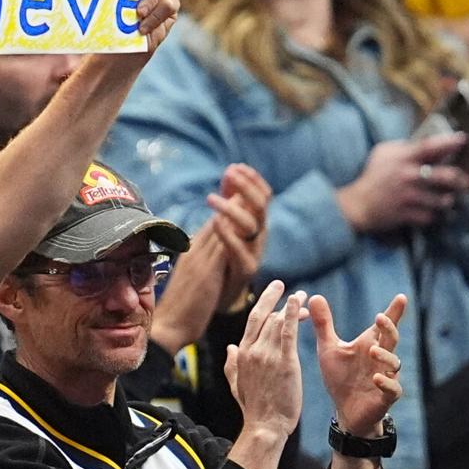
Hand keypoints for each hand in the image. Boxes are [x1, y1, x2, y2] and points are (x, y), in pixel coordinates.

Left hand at [205, 163, 270, 304]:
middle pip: (261, 207)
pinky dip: (227, 234)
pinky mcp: (245, 272)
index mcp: (253, 225)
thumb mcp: (221, 227)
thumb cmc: (215, 262)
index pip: (261, 196)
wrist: (206, 302)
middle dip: (247, 188)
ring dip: (232, 209)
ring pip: (251, 226)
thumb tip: (230, 172)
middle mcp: (257, 237)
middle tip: (230, 174)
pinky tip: (214, 221)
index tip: (236, 166)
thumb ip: (227, 202)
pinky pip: (239, 251)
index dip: (252, 180)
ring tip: (210, 199)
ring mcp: (253, 254)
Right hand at [224, 281, 306, 438]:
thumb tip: (230, 347)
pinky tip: (298, 301)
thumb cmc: (254, 408)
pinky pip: (288, 331)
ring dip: (291, 307)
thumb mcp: (236, 384)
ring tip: (302, 298)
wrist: (265, 425)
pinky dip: (292, 313)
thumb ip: (232, 364)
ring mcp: (268, 354)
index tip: (274, 295)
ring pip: (278, 322)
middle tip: (286, 287)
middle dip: (274, 298)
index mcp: (242, 354)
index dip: (264, 305)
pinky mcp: (284, 361)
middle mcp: (253, 350)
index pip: (252, 322)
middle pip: (264, 316)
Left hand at [308, 293, 404, 435]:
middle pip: (391, 339)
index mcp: (369, 344)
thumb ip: (323, 324)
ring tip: (373, 350)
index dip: (394, 312)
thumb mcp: (329, 348)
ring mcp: (386, 377)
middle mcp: (381, 359)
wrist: (344, 411)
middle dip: (389, 328)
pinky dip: (386, 383)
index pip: (384, 326)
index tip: (401, 297)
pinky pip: (392, 389)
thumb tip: (314, 296)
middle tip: (380, 317)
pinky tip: (376, 378)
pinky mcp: (385, 397)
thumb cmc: (340, 377)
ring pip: (394, 363)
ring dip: (385, 356)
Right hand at [336, 134, 468, 231]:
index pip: (429, 146)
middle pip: (445, 176)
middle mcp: (408, 176)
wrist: (358, 204)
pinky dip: (433, 215)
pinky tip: (431, 212)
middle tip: (465, 180)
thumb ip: (405, 147)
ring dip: (447, 199)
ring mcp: (409, 197)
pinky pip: (430, 216)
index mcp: (403, 158)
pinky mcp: (407, 215)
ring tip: (447, 198)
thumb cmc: (372, 176)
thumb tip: (428, 143)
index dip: (449, 142)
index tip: (464, 138)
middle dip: (460, 179)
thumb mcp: (383, 153)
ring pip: (442, 200)